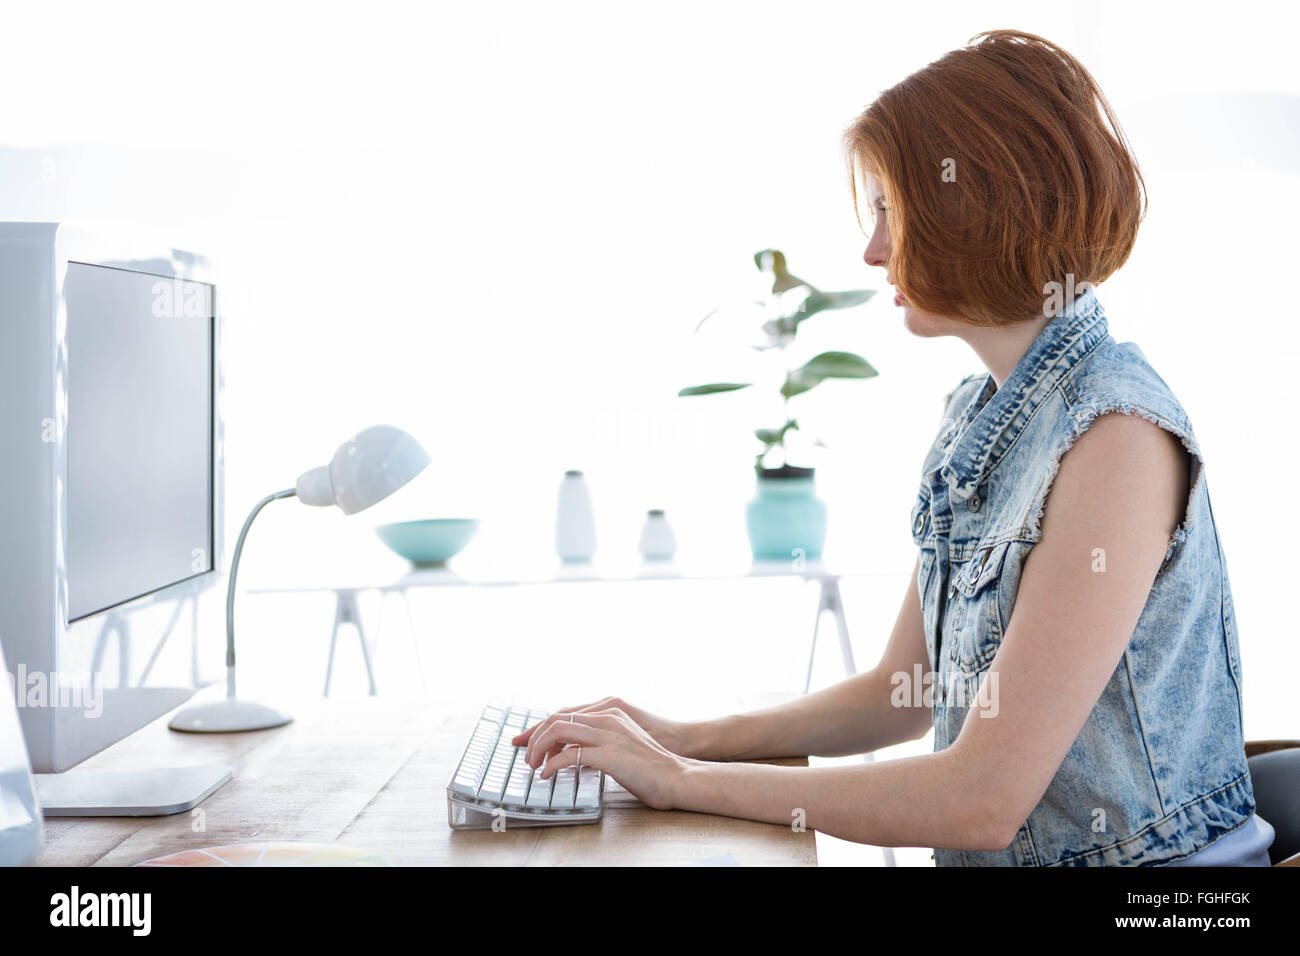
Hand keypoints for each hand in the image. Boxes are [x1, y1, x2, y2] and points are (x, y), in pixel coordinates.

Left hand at [512, 696, 691, 758]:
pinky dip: (552, 765)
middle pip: (557, 718)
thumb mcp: (624, 743)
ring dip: (539, 748)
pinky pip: (568, 755)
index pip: (566, 713)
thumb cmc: (653, 765)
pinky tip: (548, 775)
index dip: (542, 726)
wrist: (677, 775)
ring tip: (535, 766)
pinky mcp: (609, 754)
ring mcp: (608, 734)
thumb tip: (575, 752)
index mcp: (611, 712)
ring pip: (558, 731)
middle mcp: (607, 717)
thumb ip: (601, 740)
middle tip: (527, 756)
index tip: (526, 740)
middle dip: (535, 736)